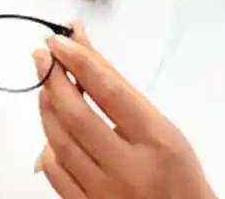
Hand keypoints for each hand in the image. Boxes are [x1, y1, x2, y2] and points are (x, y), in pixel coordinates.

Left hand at [33, 23, 216, 198]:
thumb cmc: (180, 179)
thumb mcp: (166, 132)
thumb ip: (125, 96)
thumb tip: (85, 54)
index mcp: (157, 142)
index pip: (111, 91)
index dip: (81, 61)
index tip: (61, 40)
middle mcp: (131, 169)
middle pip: (77, 116)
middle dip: (54, 80)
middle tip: (44, 57)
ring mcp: (106, 192)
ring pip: (59, 143)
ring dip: (47, 108)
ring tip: (46, 86)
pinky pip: (55, 173)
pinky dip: (49, 146)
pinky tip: (52, 130)